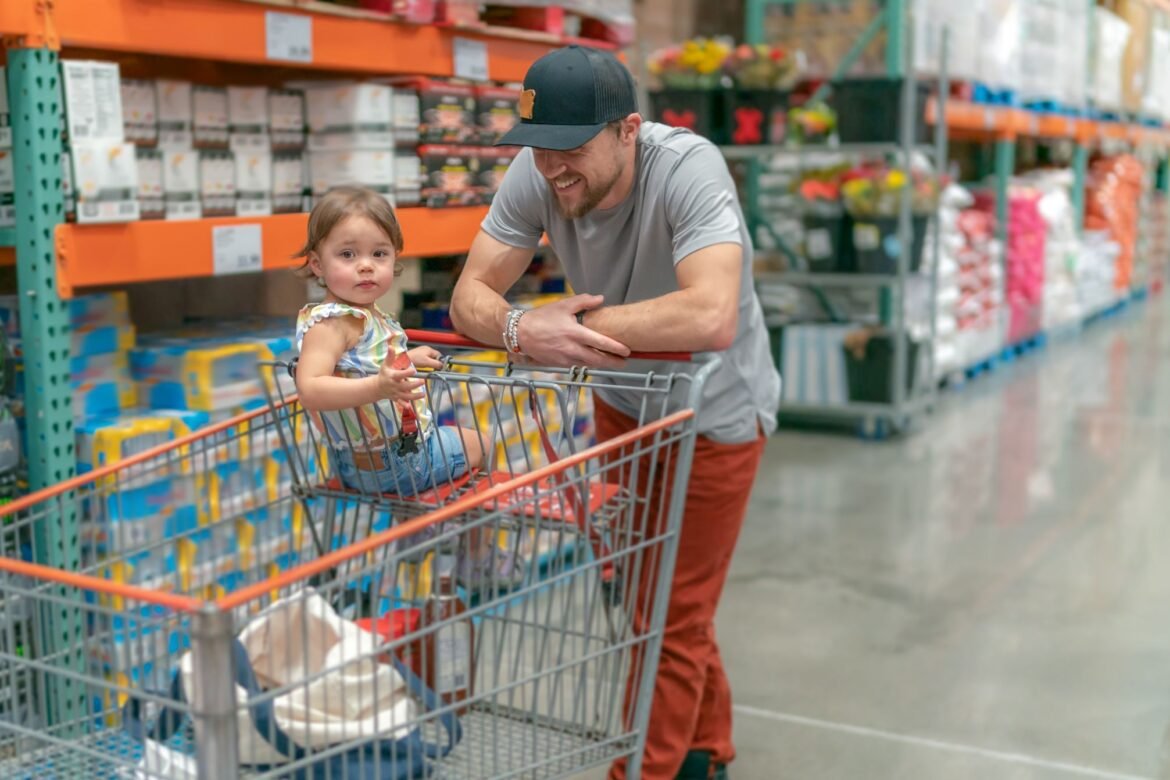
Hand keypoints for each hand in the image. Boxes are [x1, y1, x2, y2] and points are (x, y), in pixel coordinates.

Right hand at [377, 349, 425, 403]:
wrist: (377, 387)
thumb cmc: (384, 374)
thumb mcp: (386, 365)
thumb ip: (390, 356)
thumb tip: (391, 346)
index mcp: (392, 376)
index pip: (400, 375)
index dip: (406, 373)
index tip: (414, 370)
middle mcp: (394, 386)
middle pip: (405, 386)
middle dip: (414, 385)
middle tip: (423, 381)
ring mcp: (395, 393)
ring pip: (405, 396)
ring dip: (414, 396)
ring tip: (423, 394)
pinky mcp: (396, 399)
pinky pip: (400, 403)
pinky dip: (404, 405)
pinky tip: (410, 407)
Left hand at [407, 345, 443, 369]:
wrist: (402, 360)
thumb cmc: (414, 360)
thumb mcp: (427, 362)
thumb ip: (436, 364)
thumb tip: (443, 366)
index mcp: (429, 349)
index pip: (439, 355)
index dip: (441, 361)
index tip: (441, 368)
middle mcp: (425, 349)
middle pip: (434, 357)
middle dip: (435, 363)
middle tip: (434, 369)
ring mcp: (420, 352)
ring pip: (429, 359)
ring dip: (429, 364)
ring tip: (427, 368)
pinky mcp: (416, 355)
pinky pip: (423, 359)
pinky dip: (424, 363)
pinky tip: (422, 367)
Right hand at [514, 294, 630, 368]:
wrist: (520, 333)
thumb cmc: (541, 317)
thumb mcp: (563, 305)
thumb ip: (584, 301)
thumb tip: (601, 299)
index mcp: (575, 333)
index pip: (601, 343)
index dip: (616, 348)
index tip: (627, 351)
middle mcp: (571, 348)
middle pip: (598, 360)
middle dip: (613, 363)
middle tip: (624, 363)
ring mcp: (565, 358)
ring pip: (588, 364)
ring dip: (601, 364)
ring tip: (611, 361)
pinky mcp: (558, 364)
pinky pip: (577, 365)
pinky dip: (586, 363)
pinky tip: (592, 360)